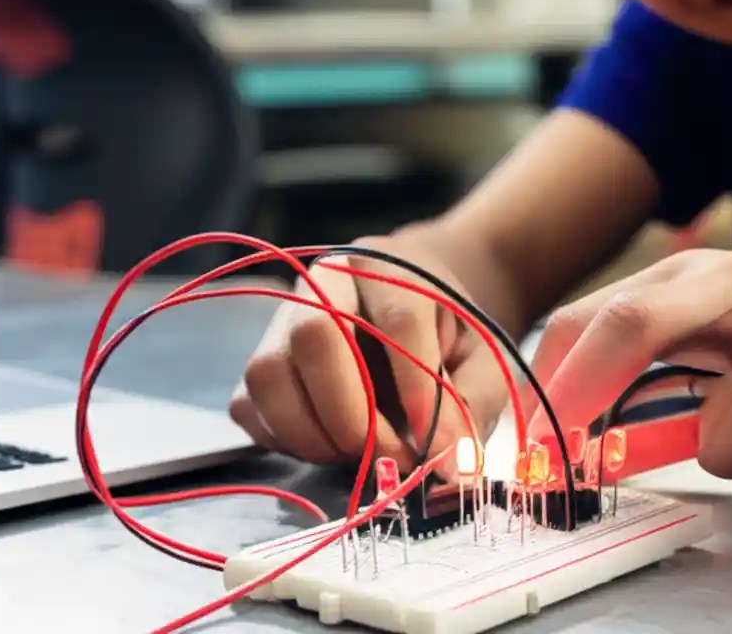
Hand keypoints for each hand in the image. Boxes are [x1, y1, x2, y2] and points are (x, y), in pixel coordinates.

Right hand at [230, 236, 507, 475]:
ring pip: (268, 374)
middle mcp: (326, 280)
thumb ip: (474, 403)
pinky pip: (248, 405)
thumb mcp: (483, 360)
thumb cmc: (450, 334)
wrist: (413, 308)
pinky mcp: (258, 357)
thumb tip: (451, 465)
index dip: (415, 389)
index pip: (398, 321)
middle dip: (351, 415)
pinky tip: (330, 447)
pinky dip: (286, 441)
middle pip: (313, 335)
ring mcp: (283, 316)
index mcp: (392, 267)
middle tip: (390, 456)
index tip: (435, 444)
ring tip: (362, 455)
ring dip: (314, 434)